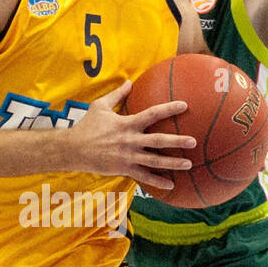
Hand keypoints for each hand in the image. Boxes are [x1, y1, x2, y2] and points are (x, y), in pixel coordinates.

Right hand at [68, 79, 195, 191]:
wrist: (74, 149)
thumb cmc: (87, 126)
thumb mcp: (100, 106)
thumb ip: (117, 94)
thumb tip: (130, 81)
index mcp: (127, 123)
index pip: (152, 114)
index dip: (169, 109)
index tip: (185, 105)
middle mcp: (130, 140)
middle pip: (158, 141)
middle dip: (177, 141)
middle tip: (193, 141)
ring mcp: (128, 156)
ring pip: (154, 161)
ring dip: (172, 163)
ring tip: (189, 164)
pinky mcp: (124, 169)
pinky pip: (143, 176)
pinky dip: (157, 181)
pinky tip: (171, 185)